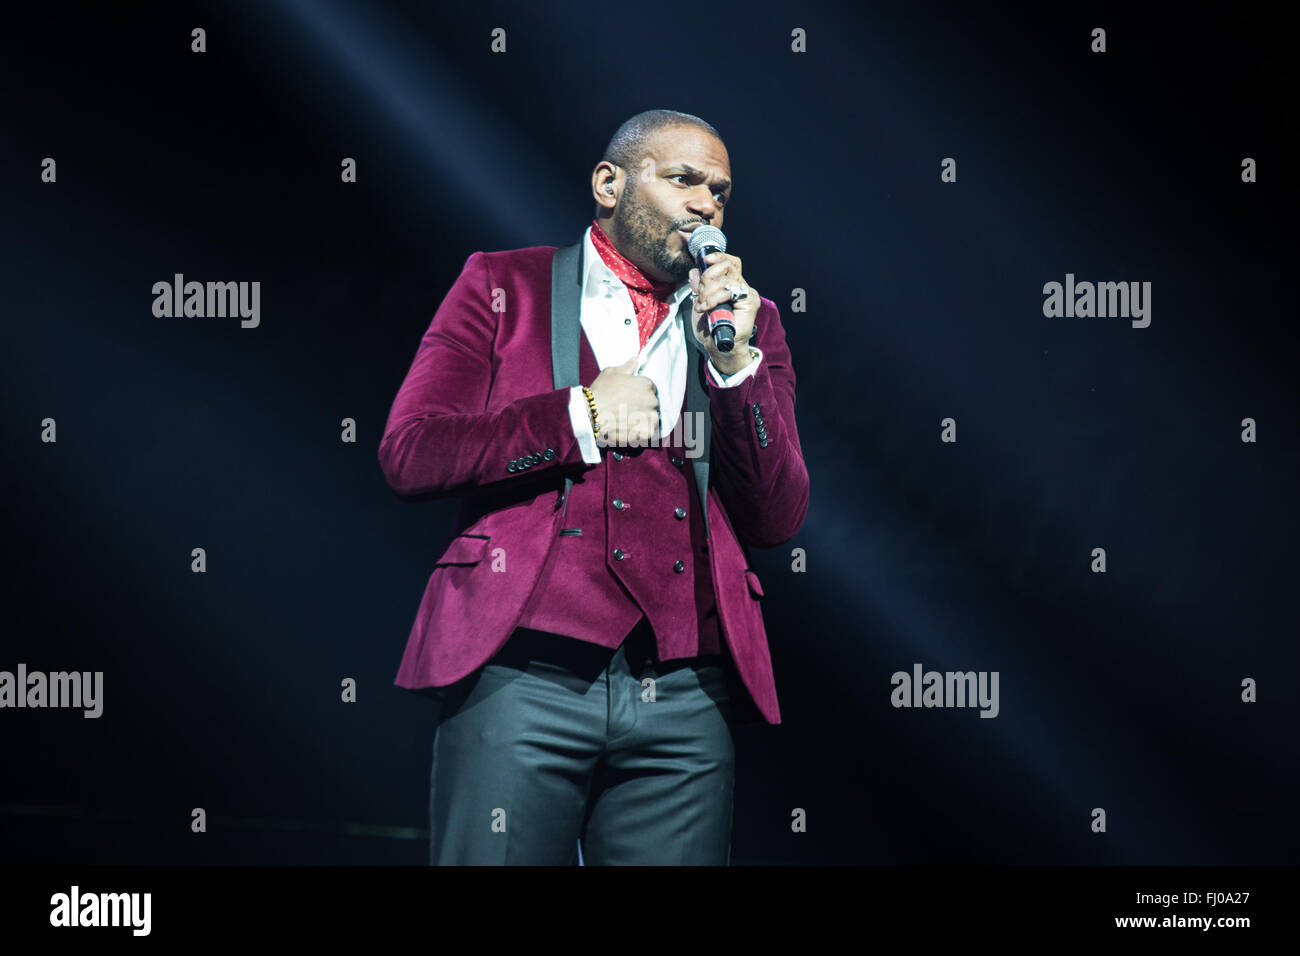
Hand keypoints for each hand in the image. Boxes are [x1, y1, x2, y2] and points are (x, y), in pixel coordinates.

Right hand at [586, 355, 659, 446]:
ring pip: (651, 418)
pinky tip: (628, 429)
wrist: (591, 415)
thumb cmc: (600, 393)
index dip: (638, 393)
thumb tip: (636, 359)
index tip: (629, 397)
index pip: (649, 388)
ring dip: (642, 419)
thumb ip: (627, 366)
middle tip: (626, 409)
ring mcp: (650, 417)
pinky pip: (648, 432)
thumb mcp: (611, 373)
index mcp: (646, 384)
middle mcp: (652, 399)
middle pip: (652, 403)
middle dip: (642, 405)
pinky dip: (640, 432)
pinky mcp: (647, 432)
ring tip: (626, 420)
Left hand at [689, 251, 758, 374]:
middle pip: (728, 266)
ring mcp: (747, 294)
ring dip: (708, 291)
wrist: (718, 347)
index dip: (718, 257)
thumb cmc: (710, 328)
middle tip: (699, 293)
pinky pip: (730, 291)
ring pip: (726, 279)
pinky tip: (708, 307)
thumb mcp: (699, 303)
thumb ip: (698, 287)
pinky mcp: (750, 302)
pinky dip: (715, 298)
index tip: (704, 259)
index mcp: (731, 285)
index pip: (730, 262)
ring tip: (702, 305)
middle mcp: (741, 287)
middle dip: (708, 276)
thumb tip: (694, 271)